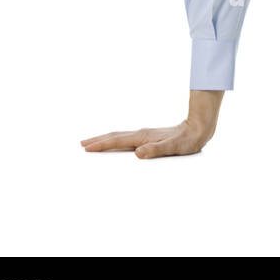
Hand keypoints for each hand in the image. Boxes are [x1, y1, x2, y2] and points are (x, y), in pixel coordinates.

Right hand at [80, 117, 213, 158]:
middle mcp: (142, 134)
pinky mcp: (149, 137)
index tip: (86, 147)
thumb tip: (138, 153)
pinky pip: (127, 139)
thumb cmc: (187, 140)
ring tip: (93, 143)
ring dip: (105, 140)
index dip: (101, 144)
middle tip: (82, 144)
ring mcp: (145, 135)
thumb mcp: (174, 148)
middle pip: (115, 136)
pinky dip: (116, 141)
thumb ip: (156, 150)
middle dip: (98, 140)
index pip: (117, 141)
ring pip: (120, 136)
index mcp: (143, 137)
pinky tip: (116, 145)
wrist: (198, 127)